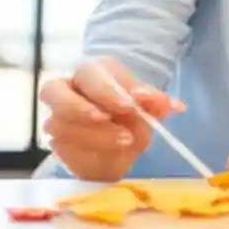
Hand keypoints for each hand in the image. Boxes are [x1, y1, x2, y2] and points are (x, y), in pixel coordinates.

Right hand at [40, 56, 183, 180]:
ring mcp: (57, 117)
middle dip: (81, 108)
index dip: (106, 89)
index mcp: (91, 72)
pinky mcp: (57, 143)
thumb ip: (158, 103)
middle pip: (53, 91)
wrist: (123, 140)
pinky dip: (88, 153)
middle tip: (108, 120)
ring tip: (124, 141)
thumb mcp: (150, 105)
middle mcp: (66, 90)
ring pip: (59, 124)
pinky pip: (63, 149)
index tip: (129, 106)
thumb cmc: (133, 113)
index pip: (89, 73)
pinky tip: (110, 156)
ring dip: (94, 135)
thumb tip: (174, 106)